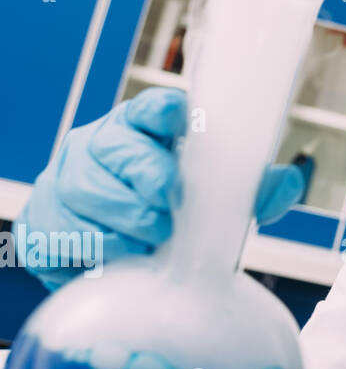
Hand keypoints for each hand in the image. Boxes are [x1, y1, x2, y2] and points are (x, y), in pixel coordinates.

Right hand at [15, 87, 304, 290]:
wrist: (129, 256)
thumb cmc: (178, 214)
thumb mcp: (223, 198)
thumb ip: (259, 189)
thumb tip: (284, 182)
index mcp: (143, 129)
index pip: (150, 107)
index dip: (161, 112)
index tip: (178, 122)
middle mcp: (98, 147)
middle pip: (110, 148)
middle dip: (140, 178)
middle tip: (163, 212)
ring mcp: (63, 182)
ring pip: (78, 191)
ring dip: (115, 222)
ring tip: (143, 243)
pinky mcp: (39, 223)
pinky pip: (50, 233)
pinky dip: (81, 251)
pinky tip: (108, 261)